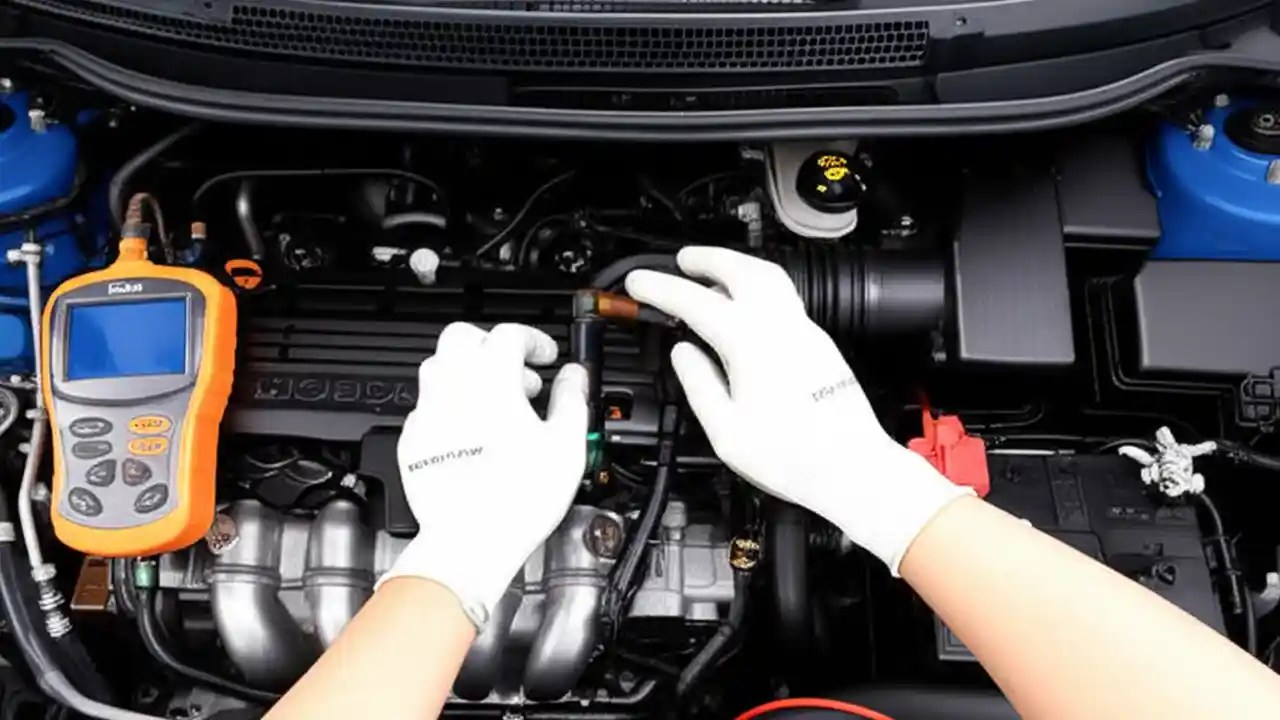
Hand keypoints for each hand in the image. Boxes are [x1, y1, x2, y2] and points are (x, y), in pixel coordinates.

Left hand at [381, 323, 588, 625]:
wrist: (470, 540)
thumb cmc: (517, 498)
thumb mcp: (565, 444)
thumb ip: (571, 398)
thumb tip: (574, 377)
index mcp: (491, 379)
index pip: (508, 333)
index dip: (533, 339)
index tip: (545, 356)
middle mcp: (452, 387)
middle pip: (463, 337)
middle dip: (492, 344)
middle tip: (518, 372)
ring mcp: (427, 412)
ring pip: (439, 367)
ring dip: (468, 372)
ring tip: (497, 402)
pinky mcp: (413, 439)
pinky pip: (428, 405)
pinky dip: (450, 405)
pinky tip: (472, 431)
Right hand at [626, 247, 969, 573]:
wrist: (852, 467)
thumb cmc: (794, 457)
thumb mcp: (727, 431)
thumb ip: (700, 384)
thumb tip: (683, 355)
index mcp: (750, 344)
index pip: (695, 301)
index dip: (661, 288)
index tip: (640, 282)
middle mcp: (781, 327)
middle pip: (741, 270)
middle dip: (706, 259)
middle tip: (681, 261)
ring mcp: (805, 331)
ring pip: (769, 277)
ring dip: (736, 265)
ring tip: (713, 274)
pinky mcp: (819, 343)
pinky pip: (784, 296)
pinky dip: (758, 286)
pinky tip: (747, 306)